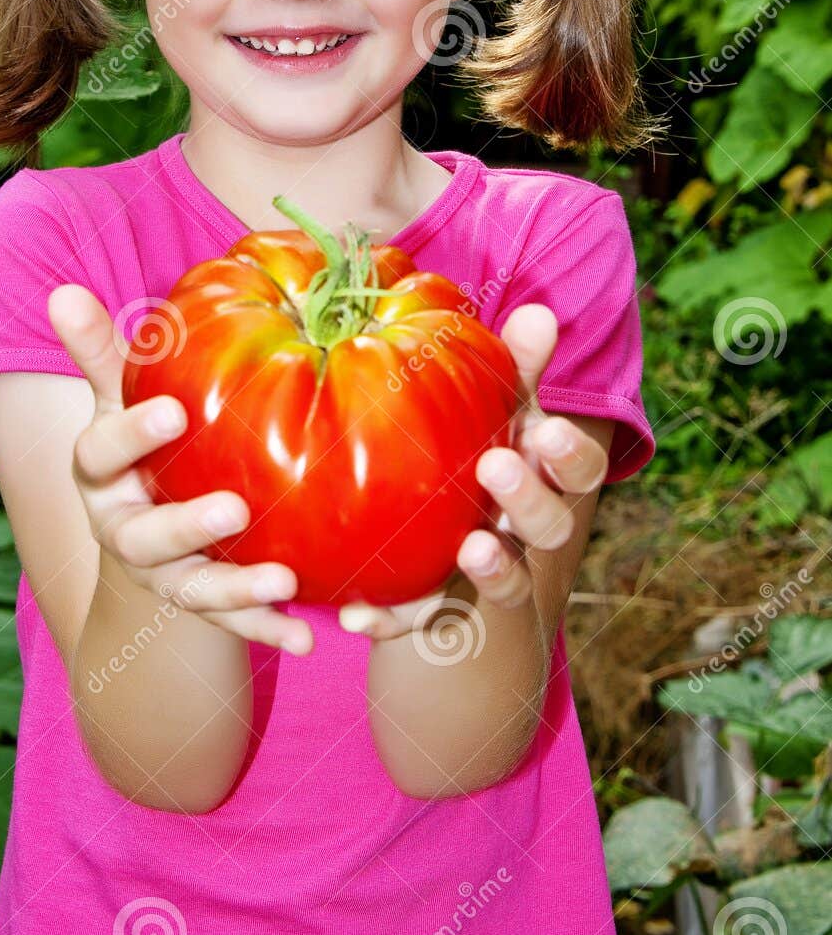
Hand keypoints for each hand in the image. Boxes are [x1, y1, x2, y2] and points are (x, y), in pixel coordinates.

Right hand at [48, 284, 312, 655]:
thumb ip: (101, 352)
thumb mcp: (119, 400)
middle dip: (185, 525)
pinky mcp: (199, 604)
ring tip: (282, 579)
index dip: (132, 435)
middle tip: (235, 507)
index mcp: (99, 475)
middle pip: (142, 536)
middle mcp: (122, 530)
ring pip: (190, 587)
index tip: (172, 412)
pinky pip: (232, 624)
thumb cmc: (143, 442)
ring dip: (235, 588)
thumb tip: (62, 290)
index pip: (101, 455)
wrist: (143, 528)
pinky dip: (266, 630)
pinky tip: (306, 635)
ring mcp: (160, 573)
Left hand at [336, 304, 608, 640]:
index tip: (544, 430)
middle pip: (553, 529)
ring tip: (470, 548)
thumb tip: (540, 312)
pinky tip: (354, 614)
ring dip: (495, 569)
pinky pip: (421, 622)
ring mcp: (487, 576)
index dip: (569, 456)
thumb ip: (514, 365)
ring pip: (509, 583)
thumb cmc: (468, 444)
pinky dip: (391, 620)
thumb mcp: (491, 404)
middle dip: (531, 501)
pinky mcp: (437, 610)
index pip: (580, 471)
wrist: (434, 533)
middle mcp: (527, 531)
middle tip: (494, 467)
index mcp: (545, 476)